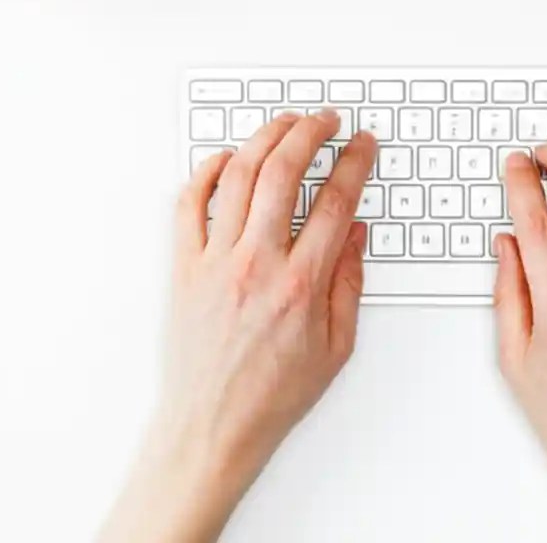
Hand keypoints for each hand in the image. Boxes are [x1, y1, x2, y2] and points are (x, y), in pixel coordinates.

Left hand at [99, 110, 377, 542]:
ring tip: (285, 124)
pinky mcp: (183, 268)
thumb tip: (354, 232)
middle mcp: (255, 265)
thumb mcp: (337, 346)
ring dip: (264, 139)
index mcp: (301, 285)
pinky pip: (189, 203)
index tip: (362, 145)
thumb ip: (349, 282)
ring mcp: (214, 262)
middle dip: (310, 133)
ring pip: (236, 176)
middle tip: (325, 120)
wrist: (213, 426)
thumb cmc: (272, 395)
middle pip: (282, 172)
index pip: (334, 201)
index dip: (354, 162)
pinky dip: (206, 171)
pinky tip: (226, 158)